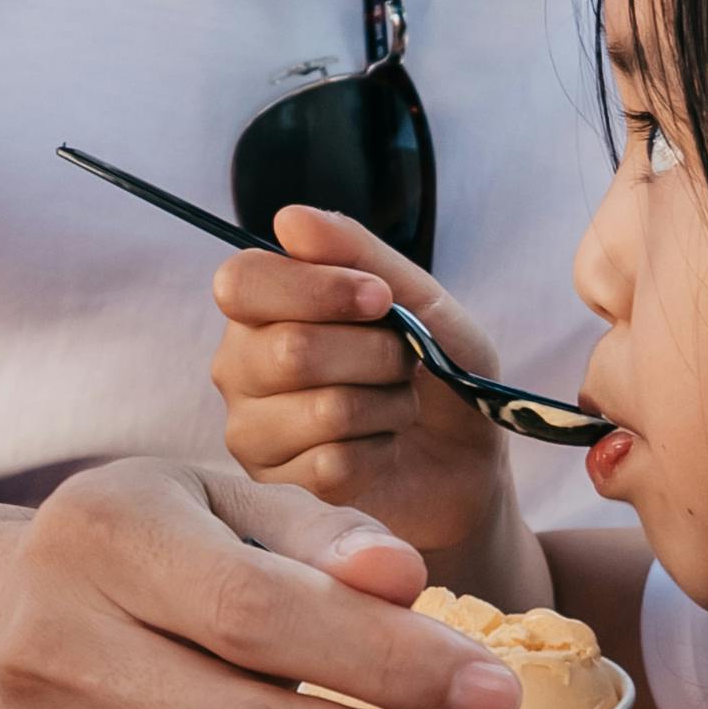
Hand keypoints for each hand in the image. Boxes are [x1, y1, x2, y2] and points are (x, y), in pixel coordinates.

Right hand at [210, 205, 530, 575]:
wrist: (466, 460)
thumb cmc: (436, 370)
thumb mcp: (420, 299)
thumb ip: (358, 254)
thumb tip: (290, 219)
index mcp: (262, 307)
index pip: (242, 282)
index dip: (317, 288)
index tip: (379, 299)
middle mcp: (241, 365)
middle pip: (291, 349)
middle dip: (376, 354)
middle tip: (404, 361)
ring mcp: (252, 431)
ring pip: (321, 410)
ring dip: (386, 405)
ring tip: (397, 406)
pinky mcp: (280, 489)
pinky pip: (332, 465)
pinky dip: (380, 452)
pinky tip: (382, 449)